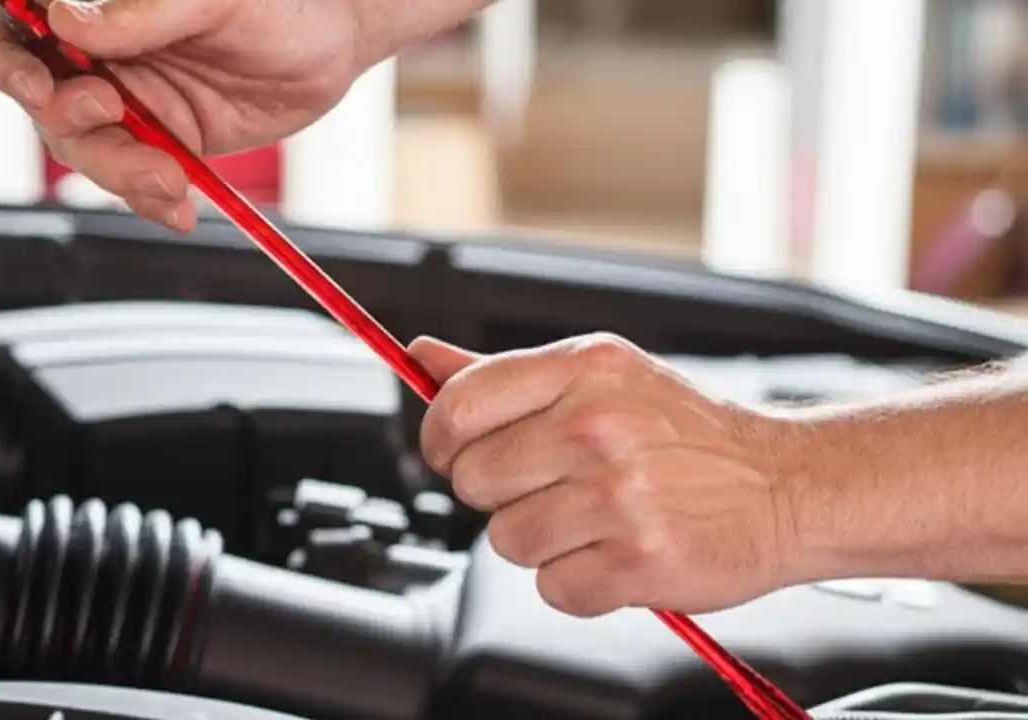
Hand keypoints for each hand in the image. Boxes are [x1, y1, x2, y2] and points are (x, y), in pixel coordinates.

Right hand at [0, 0, 365, 229]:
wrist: (334, 49)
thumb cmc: (282, 4)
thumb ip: (145, 13)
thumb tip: (67, 19)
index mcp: (100, 3)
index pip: (22, 24)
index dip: (14, 59)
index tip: (40, 86)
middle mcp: (104, 54)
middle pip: (47, 100)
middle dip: (73, 124)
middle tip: (112, 116)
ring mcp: (130, 102)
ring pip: (89, 150)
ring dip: (119, 173)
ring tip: (170, 178)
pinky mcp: (161, 143)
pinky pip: (135, 182)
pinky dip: (150, 201)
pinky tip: (178, 208)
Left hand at [409, 334, 804, 616]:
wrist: (784, 484)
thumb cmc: (686, 433)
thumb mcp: (601, 376)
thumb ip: (504, 373)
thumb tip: (420, 355)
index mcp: (584, 368)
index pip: (458, 405)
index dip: (442, 440)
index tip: (457, 454)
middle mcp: (598, 425)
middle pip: (474, 480)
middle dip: (502, 494)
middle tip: (553, 487)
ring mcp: (619, 495)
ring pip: (507, 540)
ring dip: (542, 542)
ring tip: (592, 521)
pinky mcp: (639, 560)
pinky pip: (553, 589)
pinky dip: (579, 583)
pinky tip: (616, 553)